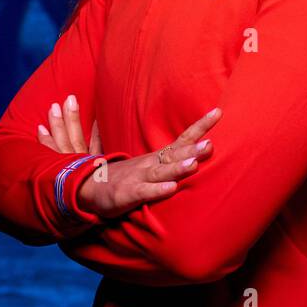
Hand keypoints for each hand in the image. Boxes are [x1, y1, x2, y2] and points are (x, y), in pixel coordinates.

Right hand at [38, 96, 220, 218]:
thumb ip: (172, 156)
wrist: (87, 187)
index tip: (219, 112)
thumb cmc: (126, 177)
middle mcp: (150, 164)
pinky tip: (172, 189)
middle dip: (193, 148)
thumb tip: (202, 143)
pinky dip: (157, 191)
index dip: (201, 127)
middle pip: (174, 154)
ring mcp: (138, 178)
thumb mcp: (150, 164)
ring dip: (177, 167)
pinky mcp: (127, 194)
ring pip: (160, 171)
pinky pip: (144, 192)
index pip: (182, 139)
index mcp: (157, 156)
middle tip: (211, 144)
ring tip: (194, 163)